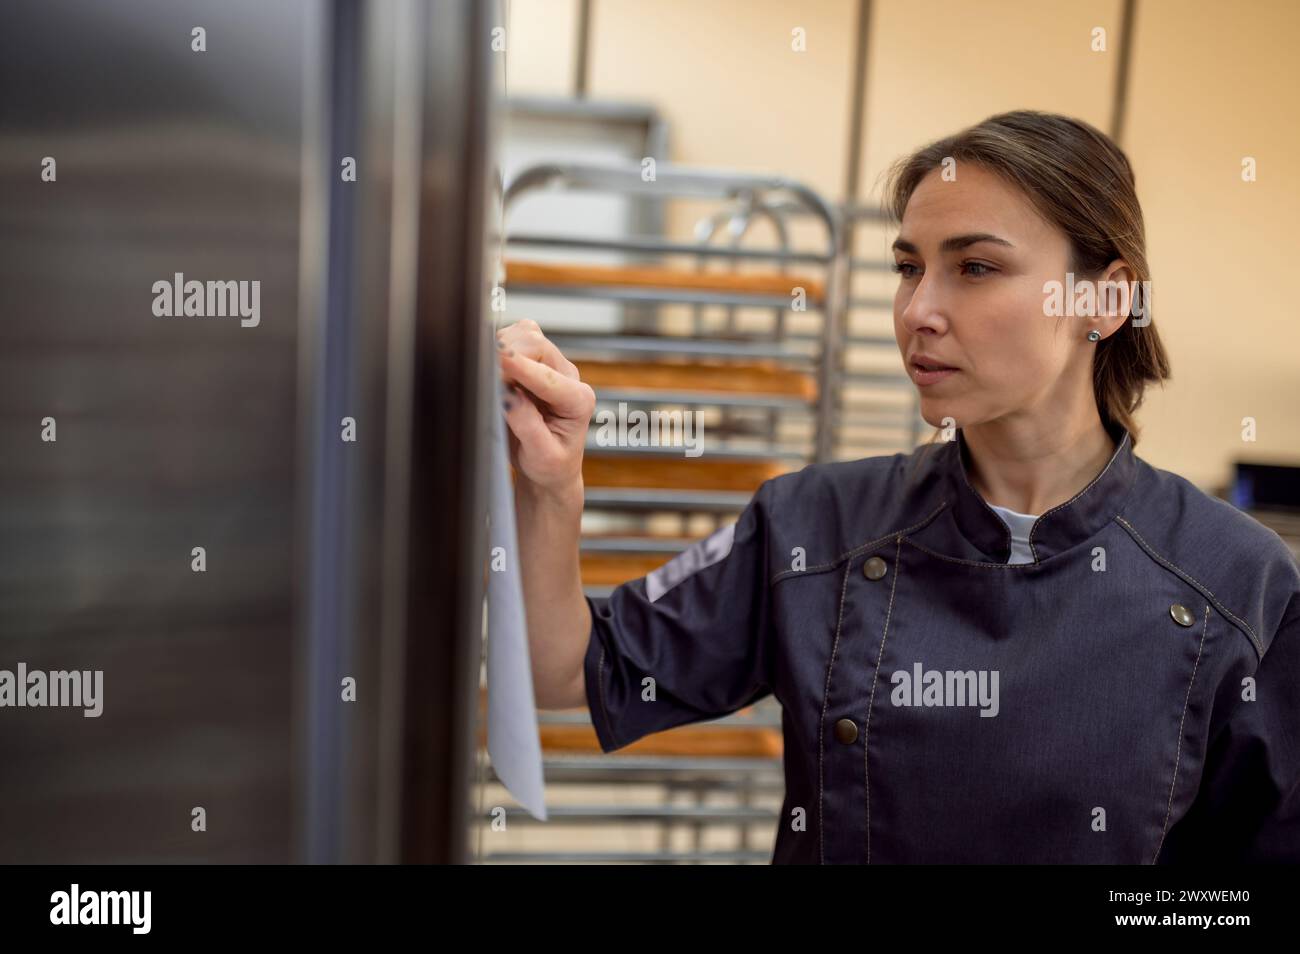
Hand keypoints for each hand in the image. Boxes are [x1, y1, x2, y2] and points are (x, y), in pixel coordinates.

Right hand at [497, 319, 595, 494]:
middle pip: (537, 345)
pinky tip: (494, 371)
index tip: (500, 361)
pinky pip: (515, 338)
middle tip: (489, 380)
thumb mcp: (542, 455)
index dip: (521, 368)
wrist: (550, 467)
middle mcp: (568, 377)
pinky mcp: (533, 362)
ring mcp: (551, 366)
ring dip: (503, 349)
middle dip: (509, 355)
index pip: (548, 377)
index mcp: (578, 401)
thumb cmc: (550, 465)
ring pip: (525, 335)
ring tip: (494, 380)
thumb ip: (527, 425)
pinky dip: (499, 347)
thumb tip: (508, 395)